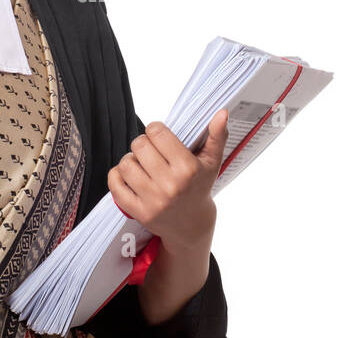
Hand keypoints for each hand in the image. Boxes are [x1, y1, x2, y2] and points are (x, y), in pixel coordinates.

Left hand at [107, 109, 227, 250]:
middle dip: (143, 144)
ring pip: (125, 164)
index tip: (160, 137)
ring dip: (130, 160)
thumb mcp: (212, 162)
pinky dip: (117, 176)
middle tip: (150, 151)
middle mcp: (170, 185)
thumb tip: (222, 113)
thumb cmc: (199, 186)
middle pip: (139, 145)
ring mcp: (153, 200)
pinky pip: (115, 185)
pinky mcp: (139, 212)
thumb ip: (217, 136)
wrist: (191, 224)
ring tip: (141, 164)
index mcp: (188, 169)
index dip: (155, 130)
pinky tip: (129, 176)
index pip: (157, 132)